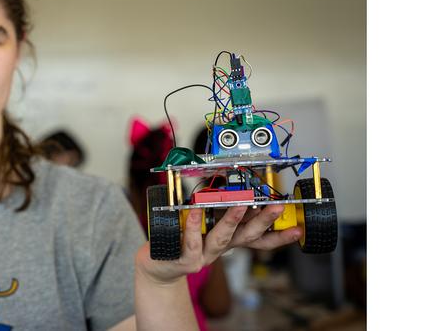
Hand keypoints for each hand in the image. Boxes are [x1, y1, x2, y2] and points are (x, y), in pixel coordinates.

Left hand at [136, 204, 302, 284]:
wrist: (157, 266)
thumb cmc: (181, 242)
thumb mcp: (206, 226)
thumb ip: (219, 211)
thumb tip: (233, 187)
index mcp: (228, 241)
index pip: (259, 240)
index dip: (279, 236)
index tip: (297, 229)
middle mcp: (219, 250)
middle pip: (247, 237)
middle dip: (264, 221)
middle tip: (277, 207)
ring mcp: (203, 256)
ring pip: (221, 239)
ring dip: (231, 220)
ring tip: (239, 204)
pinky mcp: (184, 260)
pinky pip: (191, 242)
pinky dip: (194, 225)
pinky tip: (195, 210)